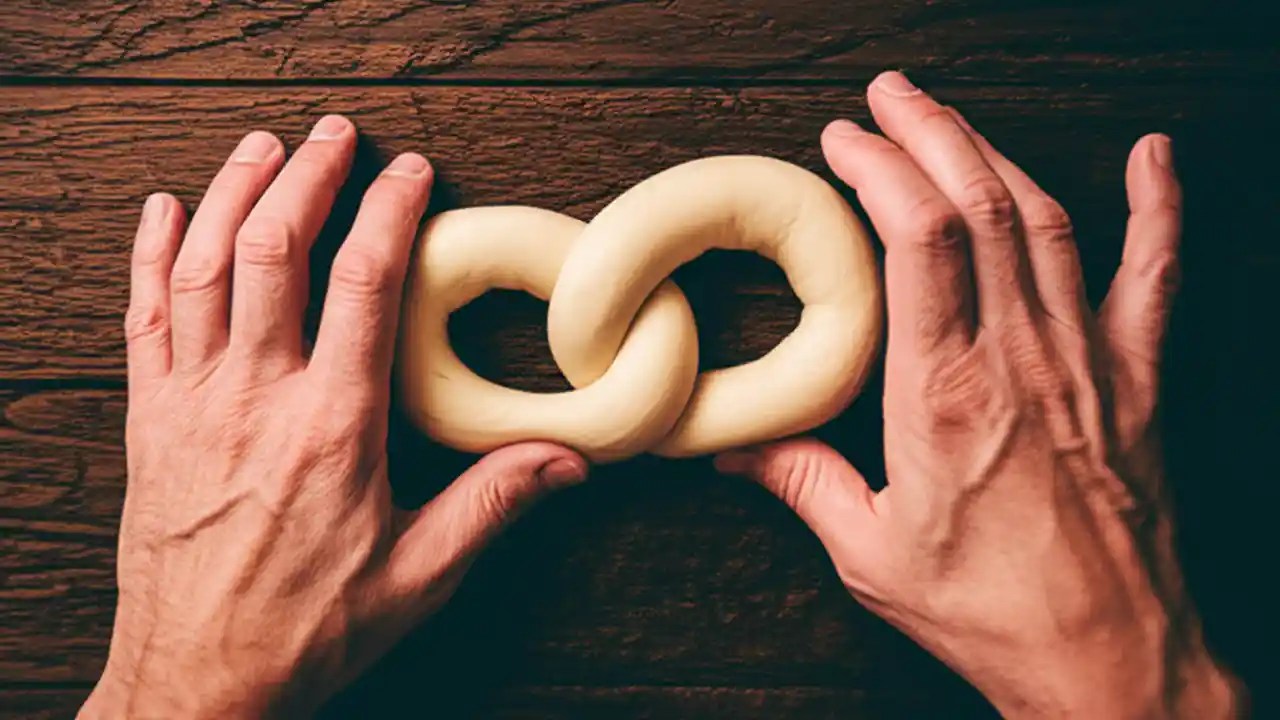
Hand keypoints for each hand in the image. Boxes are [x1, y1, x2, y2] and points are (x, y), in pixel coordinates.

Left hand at [81, 116, 585, 718]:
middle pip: (275, 250)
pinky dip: (150, 254)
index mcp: (333, 427)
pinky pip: (141, 316)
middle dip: (308, 176)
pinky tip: (165, 211)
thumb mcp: (419, 576)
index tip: (411, 172)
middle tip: (336, 135)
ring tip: (261, 146)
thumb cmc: (305, 630)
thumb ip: (492, 505)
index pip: (365, 285)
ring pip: (204, 267)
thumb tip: (568, 460)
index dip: (390, 213)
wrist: (196, 681)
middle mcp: (256, 399)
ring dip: (233, 194)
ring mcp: (192, 403)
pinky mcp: (148, 421)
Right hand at [716, 73, 1242, 717]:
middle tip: (889, 94)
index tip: (843, 141)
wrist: (1108, 656)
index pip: (912, 237)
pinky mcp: (1137, 377)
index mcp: (941, 390)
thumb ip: (801, 483)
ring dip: (997, 152)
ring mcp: (1086, 357)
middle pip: (976, 203)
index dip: (877, 169)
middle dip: (927, 131)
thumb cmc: (991, 609)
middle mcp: (1017, 354)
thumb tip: (735, 446)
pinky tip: (1154, 155)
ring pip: (1047, 218)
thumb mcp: (869, 554)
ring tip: (953, 117)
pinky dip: (1159, 206)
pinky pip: (1157, 272)